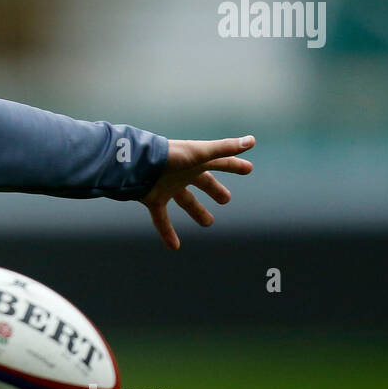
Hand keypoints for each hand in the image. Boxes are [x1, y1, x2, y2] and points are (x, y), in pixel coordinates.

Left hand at [139, 135, 254, 249]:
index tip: (248, 169)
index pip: (220, 163)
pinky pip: (161, 219)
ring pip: (185, 201)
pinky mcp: (152, 199)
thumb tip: (252, 141)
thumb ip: (224, 149)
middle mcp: (181, 173)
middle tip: (225, 200)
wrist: (135, 163)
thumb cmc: (169, 156)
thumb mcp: (200, 153)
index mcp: (194, 161)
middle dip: (214, 190)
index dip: (234, 166)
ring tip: (208, 223)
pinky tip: (174, 247)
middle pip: (202, 182)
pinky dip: (167, 233)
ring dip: (197, 211)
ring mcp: (166, 186)